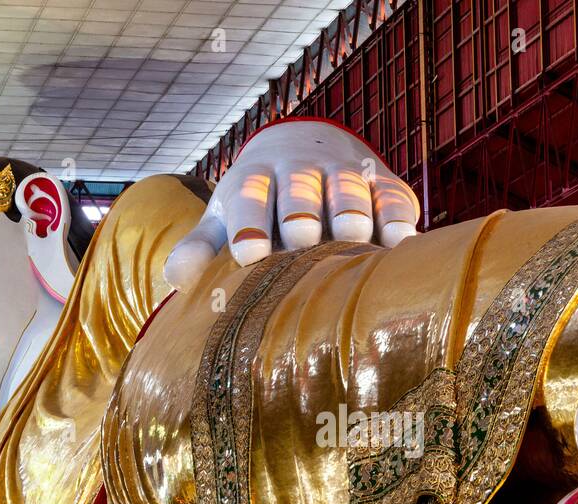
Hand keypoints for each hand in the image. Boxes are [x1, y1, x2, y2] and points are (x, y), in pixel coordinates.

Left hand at [164, 118, 419, 290]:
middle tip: (303, 242)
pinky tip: (400, 244)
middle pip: (300, 191)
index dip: (248, 223)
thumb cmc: (258, 204)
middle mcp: (299, 171)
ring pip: (348, 190)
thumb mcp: (224, 219)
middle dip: (301, 214)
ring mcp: (344, 174)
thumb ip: (200, 248)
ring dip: (351, 214)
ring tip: (353, 242)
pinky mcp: (384, 184)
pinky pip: (394, 197)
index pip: (248, 197)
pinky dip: (398, 219)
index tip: (250, 253)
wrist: (306, 150)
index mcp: (254, 181)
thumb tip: (177, 279)